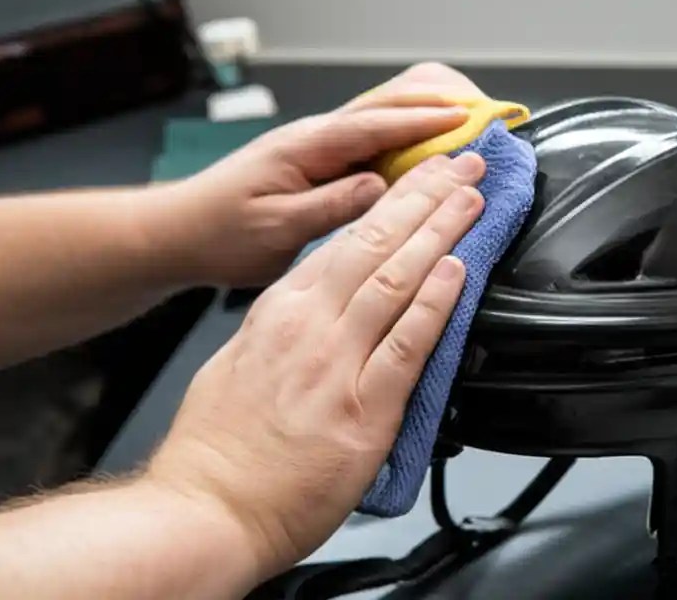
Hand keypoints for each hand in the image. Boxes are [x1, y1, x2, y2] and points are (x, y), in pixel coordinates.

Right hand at [145, 150, 485, 575]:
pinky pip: (408, 344)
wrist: (203, 510)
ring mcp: (337, 364)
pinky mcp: (364, 410)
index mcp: (281, 312)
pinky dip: (435, 303)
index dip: (391, 203)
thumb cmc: (219, 448)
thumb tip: (313, 309)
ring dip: (441, 233)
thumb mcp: (239, 365)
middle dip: (426, 197)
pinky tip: (458, 271)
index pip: (345, 241)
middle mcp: (309, 327)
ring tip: (472, 199)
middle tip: (464, 166)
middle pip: (376, 244)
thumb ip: (284, 332)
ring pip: (397, 279)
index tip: (422, 177)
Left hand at [163, 62, 488, 287]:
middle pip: (386, 104)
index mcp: (306, 146)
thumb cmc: (220, 233)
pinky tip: (433, 149)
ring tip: (472, 121)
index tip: (467, 120)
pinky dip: (409, 136)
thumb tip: (381, 187)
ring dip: (426, 115)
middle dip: (436, 103)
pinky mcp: (323, 161)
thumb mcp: (275, 229)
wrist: (179, 232)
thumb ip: (329, 206)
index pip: (375, 124)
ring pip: (384, 117)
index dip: (424, 120)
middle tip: (484, 111)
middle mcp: (316, 136)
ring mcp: (320, 145)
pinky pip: (376, 140)